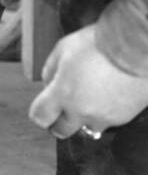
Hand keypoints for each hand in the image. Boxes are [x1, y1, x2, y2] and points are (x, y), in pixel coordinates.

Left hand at [30, 25, 147, 136]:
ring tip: (85, 101)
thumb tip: (48, 84)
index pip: (39, 117)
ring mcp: (105, 117)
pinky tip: (105, 97)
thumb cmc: (99, 44)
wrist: (136, 49)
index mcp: (63, 94)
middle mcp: (82, 111)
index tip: (42, 108)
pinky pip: (107, 122)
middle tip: (58, 112)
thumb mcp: (63, 48)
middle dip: (56, 123)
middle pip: (61, 131)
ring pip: (87, 129)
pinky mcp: (124, 117)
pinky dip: (103, 114)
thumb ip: (50, 70)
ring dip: (82, 120)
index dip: (38, 113)